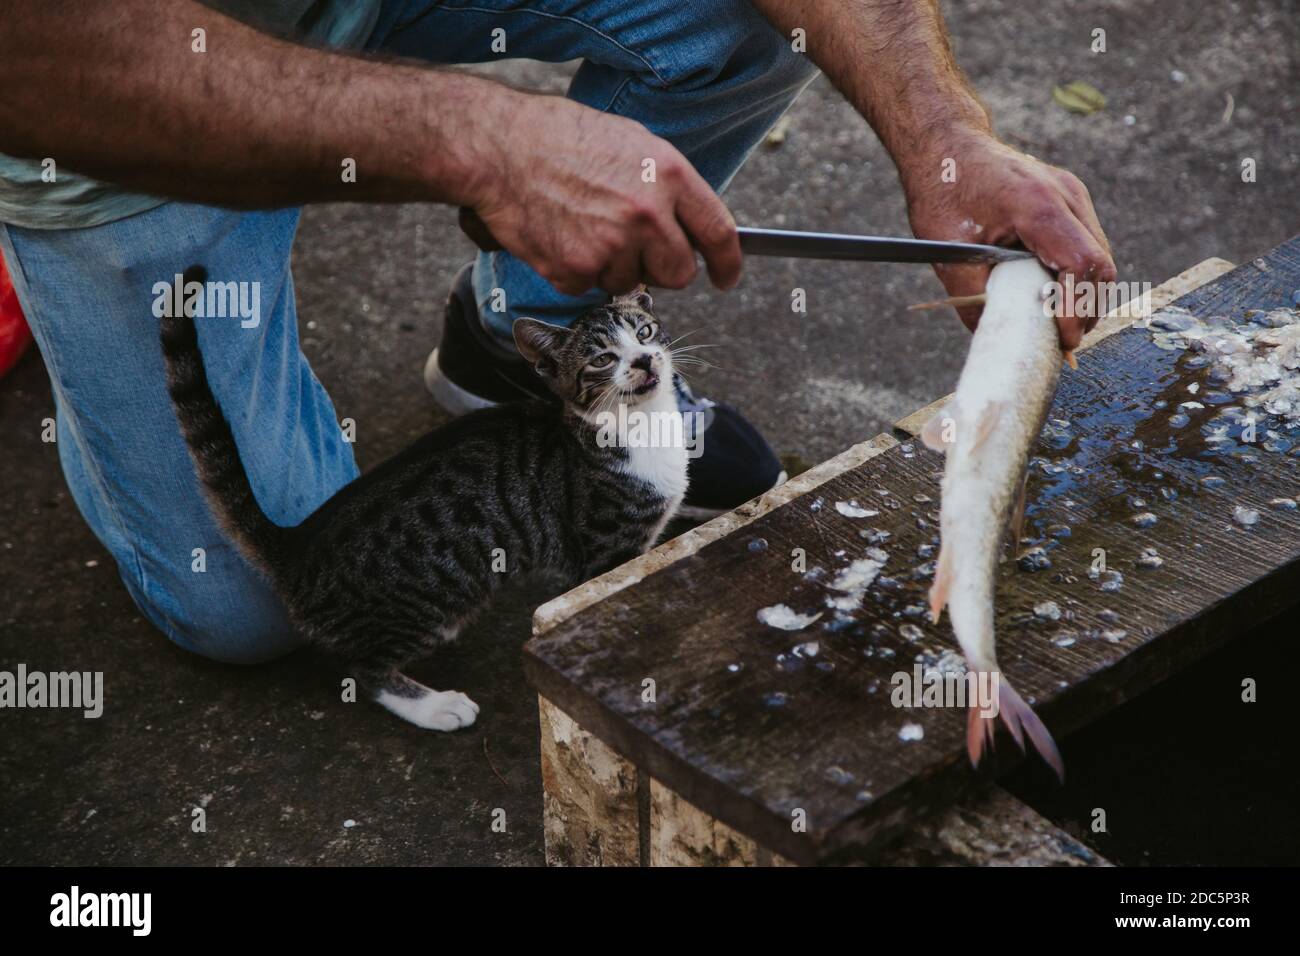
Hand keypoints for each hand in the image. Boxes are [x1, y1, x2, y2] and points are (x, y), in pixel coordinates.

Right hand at [465, 91, 740, 296]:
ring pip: (631, 283)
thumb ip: (666, 186)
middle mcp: (646, 214)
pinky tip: (560, 236)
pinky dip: (576, 271)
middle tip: (635, 249)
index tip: (726, 277)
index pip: (718, 232)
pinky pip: (590, 288)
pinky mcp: (577, 270)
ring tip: (583, 226)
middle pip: (679, 273)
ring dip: (613, 267)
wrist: (500, 148)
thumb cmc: (560, 138)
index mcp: (667, 175)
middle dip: (662, 269)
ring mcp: (612, 245)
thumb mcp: (631, 143)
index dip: (727, 263)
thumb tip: (686, 223)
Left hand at [901, 130, 1115, 350]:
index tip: (1064, 340)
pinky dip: (1077, 274)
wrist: (948, 144)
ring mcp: (1073, 194)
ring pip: (1099, 256)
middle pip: (1099, 266)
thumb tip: (994, 337)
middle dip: (1085, 309)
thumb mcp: (945, 250)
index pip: (1080, 264)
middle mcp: (1066, 195)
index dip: (1077, 309)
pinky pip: (1087, 243)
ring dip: (1084, 294)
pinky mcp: (1070, 198)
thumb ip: (971, 296)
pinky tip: (1053, 294)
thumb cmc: (944, 191)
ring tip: (1057, 323)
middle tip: (1060, 340)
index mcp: (1037, 205)